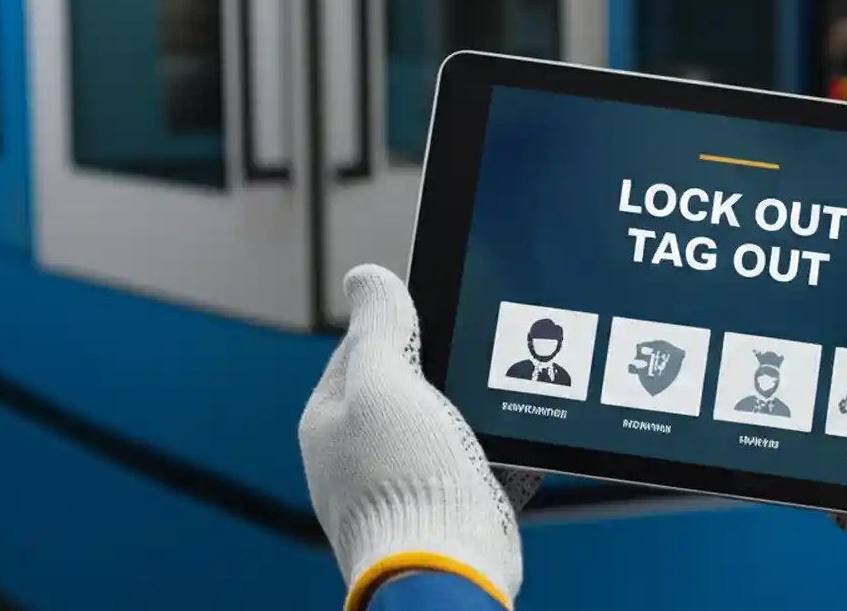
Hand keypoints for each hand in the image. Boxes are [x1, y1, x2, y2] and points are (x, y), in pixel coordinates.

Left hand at [299, 265, 541, 609]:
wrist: (448, 570)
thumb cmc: (405, 481)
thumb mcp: (384, 383)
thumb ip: (378, 326)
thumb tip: (365, 276)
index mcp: (332, 417)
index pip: (364, 343)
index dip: (406, 321)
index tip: (443, 313)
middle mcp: (360, 452)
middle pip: (411, 382)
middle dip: (449, 369)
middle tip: (479, 359)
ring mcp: (404, 481)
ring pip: (449, 422)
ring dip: (478, 412)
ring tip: (499, 406)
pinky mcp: (447, 505)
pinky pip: (478, 462)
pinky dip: (499, 453)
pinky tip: (513, 447)